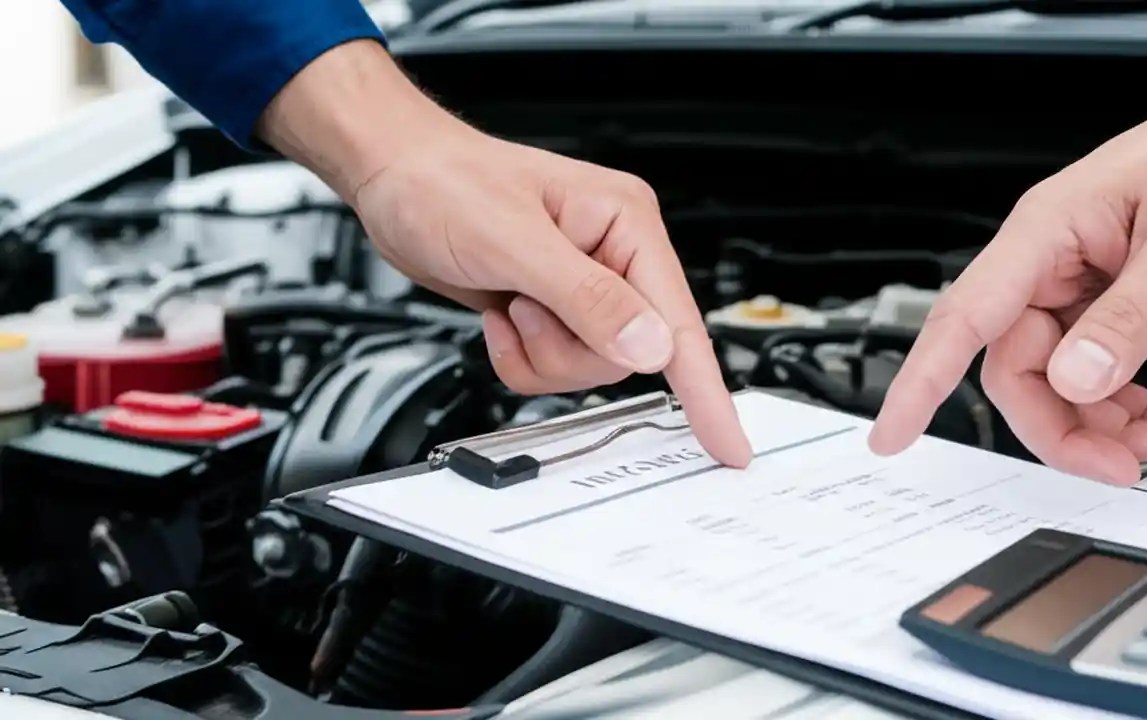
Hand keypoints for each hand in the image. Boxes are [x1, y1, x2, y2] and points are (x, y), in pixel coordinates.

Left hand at [258, 41, 751, 466]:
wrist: (395, 178)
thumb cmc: (446, 183)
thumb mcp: (516, 242)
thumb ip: (588, 300)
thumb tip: (650, 350)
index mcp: (627, 225)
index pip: (678, 322)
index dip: (706, 390)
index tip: (729, 445)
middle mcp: (615, 258)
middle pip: (628, 358)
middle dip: (567, 349)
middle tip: (526, 306)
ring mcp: (585, 287)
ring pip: (590, 369)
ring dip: (539, 352)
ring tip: (510, 301)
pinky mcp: (555, 309)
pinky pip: (555, 369)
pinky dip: (521, 358)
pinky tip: (503, 315)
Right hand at [868, 46, 1146, 484]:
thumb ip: (1128, 319)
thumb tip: (1075, 382)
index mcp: (1044, 234)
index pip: (963, 319)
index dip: (920, 382)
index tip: (892, 434)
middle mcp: (1048, 263)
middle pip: (1020, 372)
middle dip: (1069, 427)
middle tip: (1126, 460)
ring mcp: (1076, 284)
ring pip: (1061, 381)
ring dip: (1112, 421)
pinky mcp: (1106, 300)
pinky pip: (1099, 369)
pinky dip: (1136, 399)